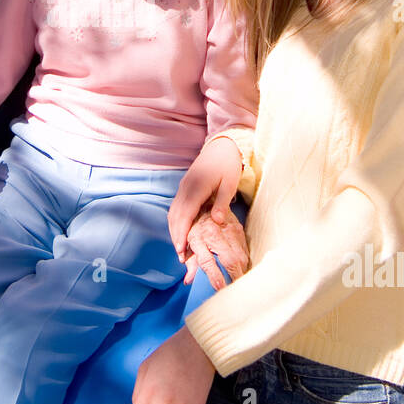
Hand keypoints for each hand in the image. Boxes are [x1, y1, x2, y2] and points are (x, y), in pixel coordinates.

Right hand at [168, 137, 242, 260]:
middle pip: (176, 217)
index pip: (185, 215)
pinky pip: (176, 208)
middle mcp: (185, 189)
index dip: (182, 234)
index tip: (181, 251)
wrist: (221, 145)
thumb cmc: (228, 163)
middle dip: (176, 237)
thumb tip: (217, 222)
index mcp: (196, 188)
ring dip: (175, 231)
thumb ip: (222, 202)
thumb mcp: (230, 182)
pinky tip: (180, 231)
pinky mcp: (184, 187)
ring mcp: (183, 188)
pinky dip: (176, 222)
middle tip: (181, 258)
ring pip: (173, 213)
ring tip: (180, 249)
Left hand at [183, 205, 249, 288]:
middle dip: (235, 277)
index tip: (220, 288)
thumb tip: (188, 281)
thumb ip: (190, 263)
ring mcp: (228, 231)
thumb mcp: (188, 243)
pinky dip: (245, 261)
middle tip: (235, 289)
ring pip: (240, 256)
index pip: (207, 262)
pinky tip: (244, 269)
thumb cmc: (194, 226)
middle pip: (230, 260)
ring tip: (240, 282)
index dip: (215, 277)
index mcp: (198, 239)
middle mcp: (214, 234)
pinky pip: (245, 249)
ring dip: (242, 271)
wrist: (205, 202)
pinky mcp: (238, 228)